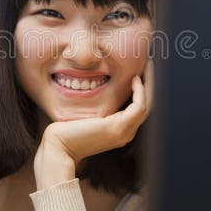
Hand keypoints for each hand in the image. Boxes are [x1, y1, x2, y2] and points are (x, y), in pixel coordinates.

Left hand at [34, 61, 152, 189]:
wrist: (59, 146)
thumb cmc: (67, 130)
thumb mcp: (87, 115)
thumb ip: (97, 105)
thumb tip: (97, 85)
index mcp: (120, 130)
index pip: (139, 107)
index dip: (143, 88)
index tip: (140, 70)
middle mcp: (126, 133)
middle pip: (148, 105)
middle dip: (151, 83)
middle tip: (150, 64)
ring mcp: (124, 132)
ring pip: (147, 105)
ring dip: (150, 84)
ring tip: (148, 66)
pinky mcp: (118, 127)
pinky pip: (139, 107)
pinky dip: (140, 91)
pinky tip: (134, 78)